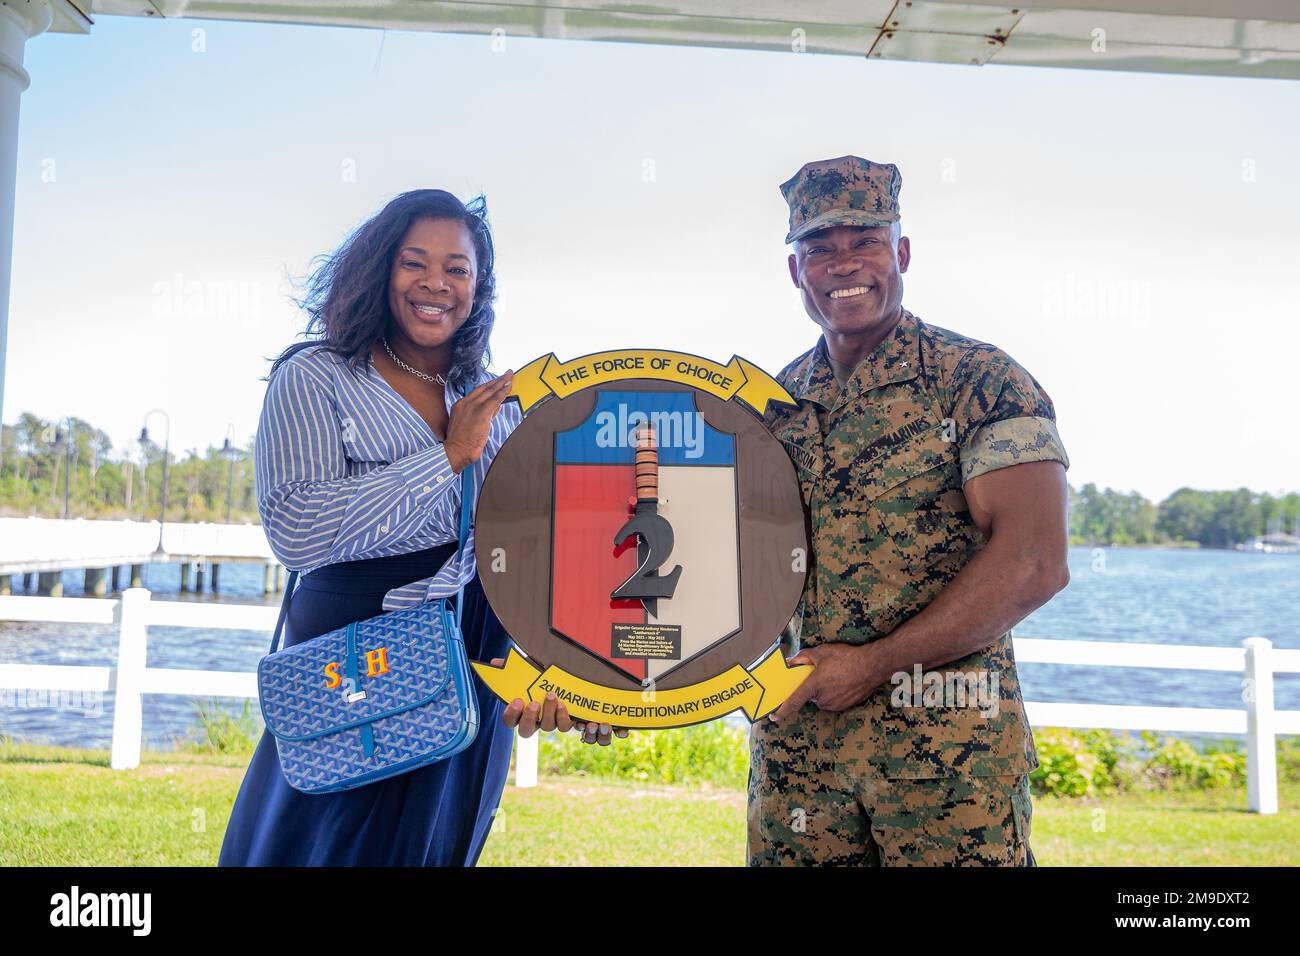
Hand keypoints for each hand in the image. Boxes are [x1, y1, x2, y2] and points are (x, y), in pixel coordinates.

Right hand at [445, 371, 512, 472]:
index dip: (489, 385)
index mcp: (460, 405)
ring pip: (490, 391)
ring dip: (502, 382)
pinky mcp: (481, 413)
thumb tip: (496, 407)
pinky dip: (503, 392)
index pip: (478, 392)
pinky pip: (495, 399)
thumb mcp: (469, 425)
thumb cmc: (461, 443)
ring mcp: (473, 407)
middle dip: (497, 380)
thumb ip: (483, 415)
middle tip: (507, 373)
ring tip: (510, 376)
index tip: (496, 380)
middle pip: (485, 388)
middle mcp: (466, 403)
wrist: (455, 450)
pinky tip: (509, 386)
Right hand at [489, 658, 627, 743]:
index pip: (510, 721)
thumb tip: (494, 663)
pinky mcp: (568, 719)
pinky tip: (565, 704)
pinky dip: (566, 717)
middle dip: (530, 718)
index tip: (517, 700)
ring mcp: (552, 722)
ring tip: (552, 696)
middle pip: (527, 731)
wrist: (568, 674)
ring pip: (549, 728)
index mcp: (521, 711)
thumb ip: (511, 668)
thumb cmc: (542, 673)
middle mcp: (535, 721)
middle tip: (533, 703)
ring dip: (549, 714)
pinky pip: (566, 726)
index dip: (511, 714)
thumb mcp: (527, 668)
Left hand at [768, 643, 881, 722]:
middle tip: (821, 674)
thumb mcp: (822, 652)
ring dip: (824, 690)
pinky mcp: (845, 706)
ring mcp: (835, 704)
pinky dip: (835, 693)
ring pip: (822, 699)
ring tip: (835, 675)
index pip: (794, 702)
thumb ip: (803, 657)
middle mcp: (823, 699)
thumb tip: (791, 661)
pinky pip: (833, 701)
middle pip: (810, 696)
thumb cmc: (847, 658)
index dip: (782, 711)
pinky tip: (843, 681)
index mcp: (814, 686)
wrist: (873, 666)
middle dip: (812, 687)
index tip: (773, 717)